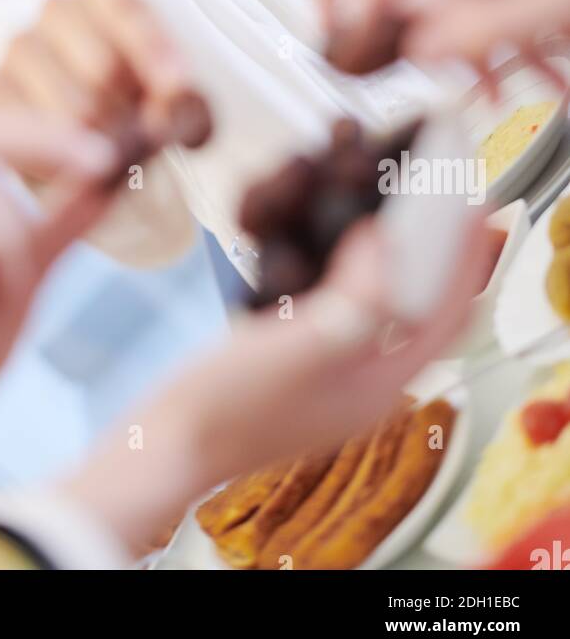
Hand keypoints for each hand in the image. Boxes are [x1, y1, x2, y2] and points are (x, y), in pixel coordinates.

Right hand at [0, 0, 211, 172]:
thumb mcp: (178, 100)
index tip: (176, 88)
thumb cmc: (142, 106)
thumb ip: (183, 102)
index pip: (128, 11)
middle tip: (146, 140)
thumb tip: (164, 116)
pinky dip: (66, 159)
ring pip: (73, 107)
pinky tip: (79, 163)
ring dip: (105, 144)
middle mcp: (56, 9)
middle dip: (133, 114)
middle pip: (103, 68)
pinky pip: (34, 131)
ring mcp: (20, 46)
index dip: (154, 51)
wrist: (88, 136)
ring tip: (116, 154)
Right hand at [61, 209, 488, 553]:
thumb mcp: (298, 348)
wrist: (166, 442)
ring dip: (387, 250)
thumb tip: (384, 238)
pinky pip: (339, 298)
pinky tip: (328, 232)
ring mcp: (331, 368)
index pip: (446, 314)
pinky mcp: (298, 356)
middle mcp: (364, 376)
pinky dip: (345, 261)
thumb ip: (353, 298)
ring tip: (385, 204)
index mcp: (380, 383)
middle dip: (429, 248)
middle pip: (418, 301)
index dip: (465, 260)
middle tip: (432, 197)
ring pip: (378, 295)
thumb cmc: (227, 406)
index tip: (472, 205)